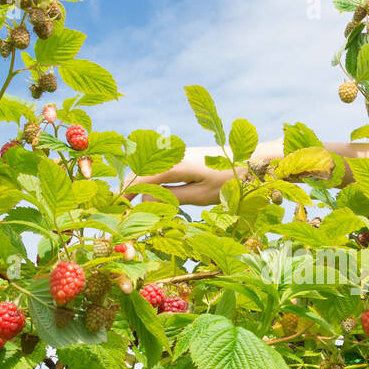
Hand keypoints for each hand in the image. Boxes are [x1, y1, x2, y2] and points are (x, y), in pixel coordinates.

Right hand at [125, 138, 283, 204]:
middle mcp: (170, 155)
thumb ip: (171, 198)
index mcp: (172, 165)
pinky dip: (152, 183)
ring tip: (137, 211)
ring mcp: (176, 153)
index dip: (123, 196)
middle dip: (128, 192)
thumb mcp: (200, 196)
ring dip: (140, 188)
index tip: (116, 212)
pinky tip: (156, 199)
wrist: (252, 159)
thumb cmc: (229, 181)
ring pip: (147, 170)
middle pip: (138, 173)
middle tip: (123, 215)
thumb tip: (144, 204)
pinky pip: (159, 169)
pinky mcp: (183, 156)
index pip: (137, 180)